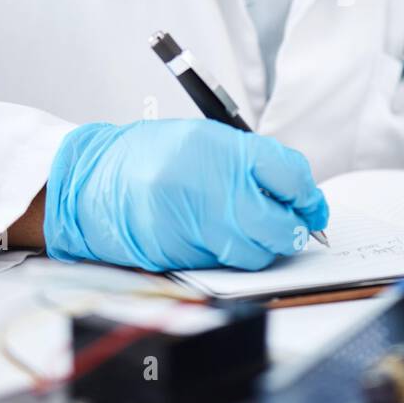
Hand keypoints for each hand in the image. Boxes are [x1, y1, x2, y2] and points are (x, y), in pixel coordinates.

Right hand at [42, 119, 328, 271]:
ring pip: (256, 251)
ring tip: (259, 232)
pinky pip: (226, 263)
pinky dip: (233, 255)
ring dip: (267, 246)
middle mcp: (212, 188)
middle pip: (279, 223)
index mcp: (222, 149)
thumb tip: (293, 191)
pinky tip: (225, 239)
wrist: (91, 182)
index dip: (308, 194)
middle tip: (297, 225)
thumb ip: (250, 161)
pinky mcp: (183, 256)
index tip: (313, 204)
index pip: (289, 175)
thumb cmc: (148, 156)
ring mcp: (197, 225)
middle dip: (294, 228)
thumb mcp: (204, 139)